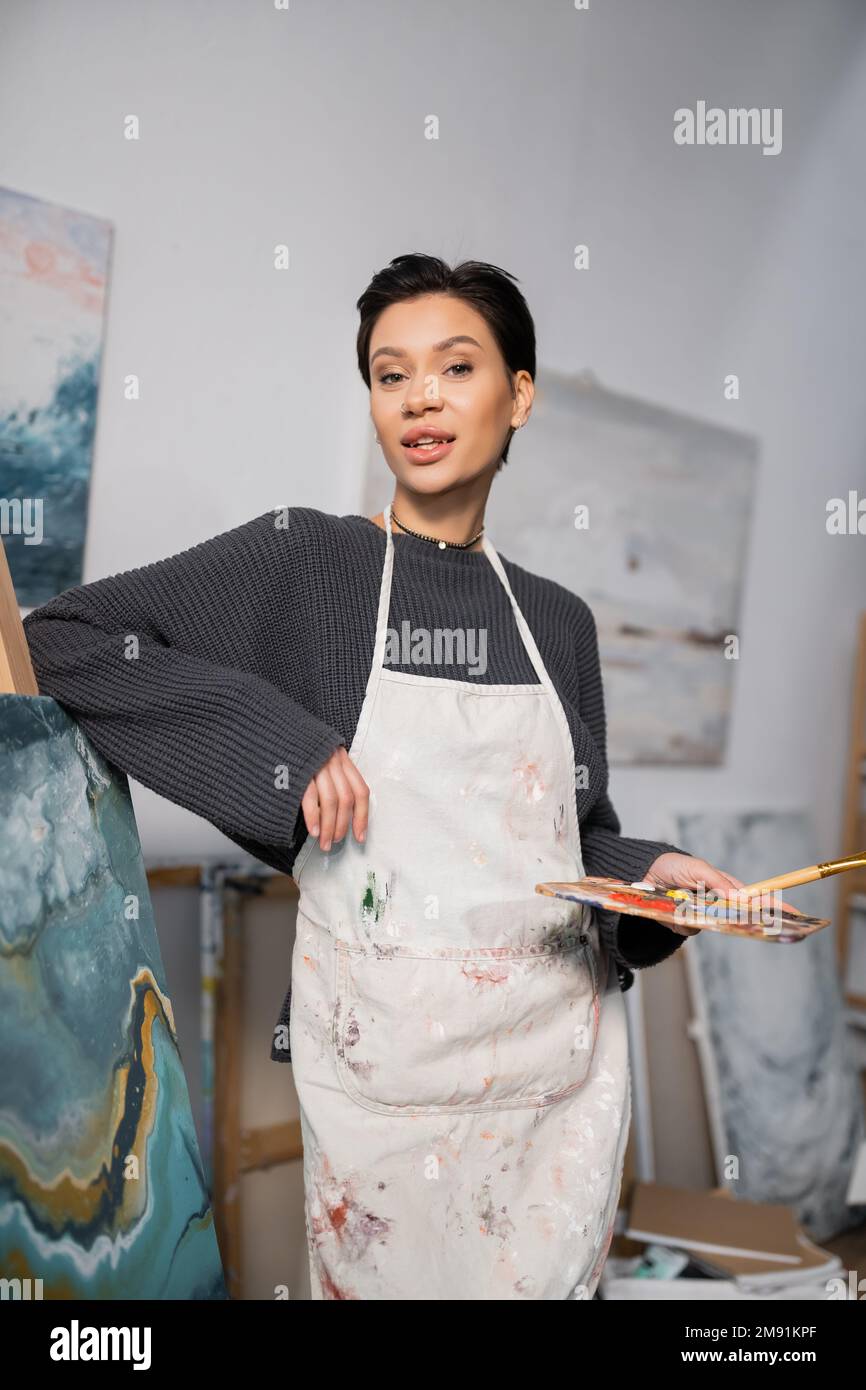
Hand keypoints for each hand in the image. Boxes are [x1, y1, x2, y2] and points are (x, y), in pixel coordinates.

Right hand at [301, 746, 369, 849]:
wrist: (271, 729)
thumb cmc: (296, 748)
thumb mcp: (321, 758)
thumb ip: (332, 778)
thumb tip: (339, 815)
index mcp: (342, 758)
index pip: (360, 791)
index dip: (362, 817)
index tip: (360, 837)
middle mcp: (333, 760)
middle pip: (346, 799)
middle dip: (342, 826)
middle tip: (334, 842)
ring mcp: (316, 764)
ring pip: (331, 801)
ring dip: (328, 827)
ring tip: (324, 842)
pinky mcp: (299, 769)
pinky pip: (310, 797)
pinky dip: (313, 817)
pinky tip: (313, 831)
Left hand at [641, 853, 799, 934]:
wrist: (641, 872)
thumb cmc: (673, 864)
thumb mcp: (698, 868)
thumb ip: (720, 883)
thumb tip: (741, 899)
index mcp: (725, 887)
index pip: (755, 899)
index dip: (775, 907)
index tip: (795, 915)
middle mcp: (716, 904)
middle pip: (735, 920)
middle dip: (732, 922)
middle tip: (724, 918)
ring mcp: (701, 916)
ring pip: (710, 927)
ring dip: (695, 915)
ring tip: (678, 898)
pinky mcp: (683, 925)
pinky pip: (688, 931)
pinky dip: (679, 921)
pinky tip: (669, 909)